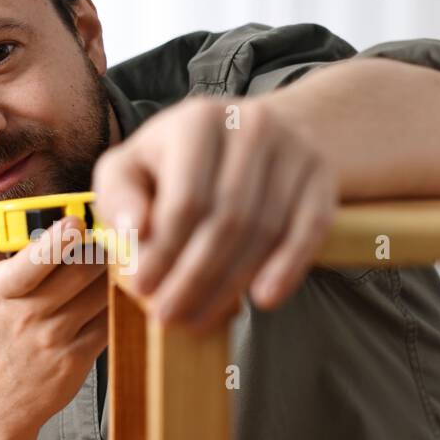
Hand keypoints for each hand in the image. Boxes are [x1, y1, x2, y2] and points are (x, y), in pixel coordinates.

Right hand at [0, 193, 108, 430]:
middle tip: (112, 230)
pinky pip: (109, 321)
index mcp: (1, 292)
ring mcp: (56, 339)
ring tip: (121, 254)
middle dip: (100, 246)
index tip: (78, 219)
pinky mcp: (79, 358)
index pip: (35, 260)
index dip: (61, 238)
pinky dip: (119, 301)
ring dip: (114, 270)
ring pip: (100, 293)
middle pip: (79, 270)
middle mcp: (28, 315)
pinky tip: (122, 288)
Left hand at [90, 93, 336, 334]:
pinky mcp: (321, 175)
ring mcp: (293, 149)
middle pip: (226, 220)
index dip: (163, 252)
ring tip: (199, 318)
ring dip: (230, 285)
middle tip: (169, 317)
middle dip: (194, 278)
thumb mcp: (131, 166)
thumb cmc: (177, 161)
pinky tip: (264, 299)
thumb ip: (119, 197)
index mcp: (197, 121)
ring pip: (264, 231)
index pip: (185, 200)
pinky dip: (288, 268)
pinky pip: (309, 230)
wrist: (252, 134)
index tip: (142, 288)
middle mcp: (251, 126)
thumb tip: (136, 232)